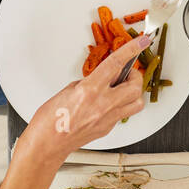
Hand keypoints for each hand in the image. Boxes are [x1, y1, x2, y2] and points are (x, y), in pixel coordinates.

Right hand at [0, 37, 150, 188]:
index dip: (131, 50)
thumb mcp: (67, 91)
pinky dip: (120, 105)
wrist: (46, 147)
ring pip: (136, 103)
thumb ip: (88, 82)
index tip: (142, 41)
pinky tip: (108, 103)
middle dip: (135, 75)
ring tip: (122, 88)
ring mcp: (107, 119)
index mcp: (90, 91)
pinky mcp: (107, 129)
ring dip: (133, 92)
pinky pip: (122, 114)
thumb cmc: (49, 121)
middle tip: (126, 71)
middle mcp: (102, 105)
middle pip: (135, 86)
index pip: (116, 64)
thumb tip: (100, 79)